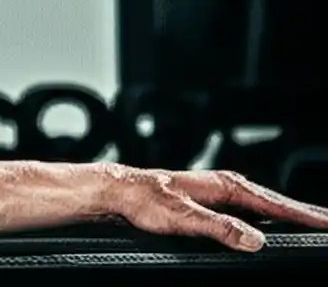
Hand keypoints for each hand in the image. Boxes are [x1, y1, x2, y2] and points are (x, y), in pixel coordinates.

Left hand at [101, 166, 327, 249]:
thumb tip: (255, 240)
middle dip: (307, 213)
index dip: (306, 216)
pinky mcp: (211, 203)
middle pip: (277, 202)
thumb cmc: (144, 199)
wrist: (119, 192)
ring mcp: (219, 193)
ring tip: (312, 224)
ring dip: (290, 215)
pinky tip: (271, 227)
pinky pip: (250, 211)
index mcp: (226, 186)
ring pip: (265, 206)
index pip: (277, 204)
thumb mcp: (183, 217)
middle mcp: (226, 186)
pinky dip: (269, 217)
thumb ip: (219, 227)